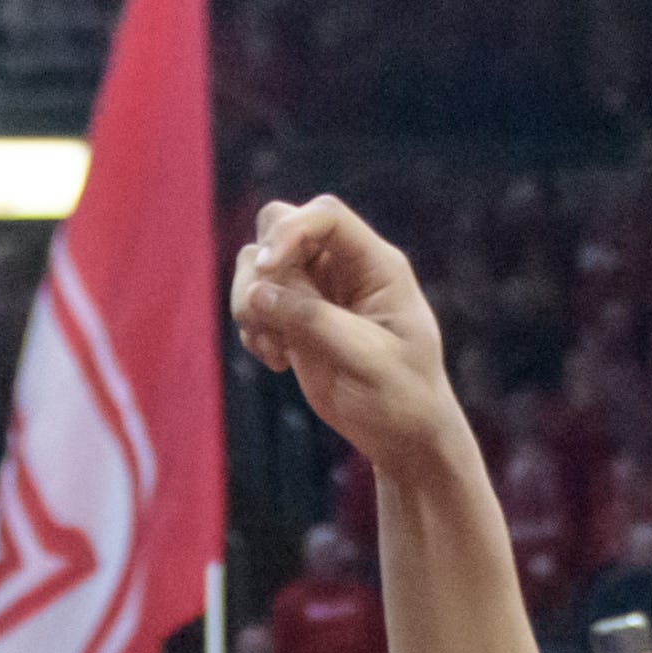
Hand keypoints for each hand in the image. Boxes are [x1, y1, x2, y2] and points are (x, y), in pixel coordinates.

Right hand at [229, 194, 467, 466]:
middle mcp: (343, 268)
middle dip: (259, 266)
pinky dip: (252, 328)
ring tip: (273, 349)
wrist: (402, 435)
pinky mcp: (294, 319)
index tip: (266, 269)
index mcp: (376, 265)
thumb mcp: (365, 356)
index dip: (289, 231)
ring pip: (257, 264)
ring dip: (249, 303)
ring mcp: (315, 291)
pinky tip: (277, 362)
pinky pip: (253, 300)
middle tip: (260, 314)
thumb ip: (313, 320)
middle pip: (280, 225)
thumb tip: (256, 291)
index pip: (326, 217)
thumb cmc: (401, 395)